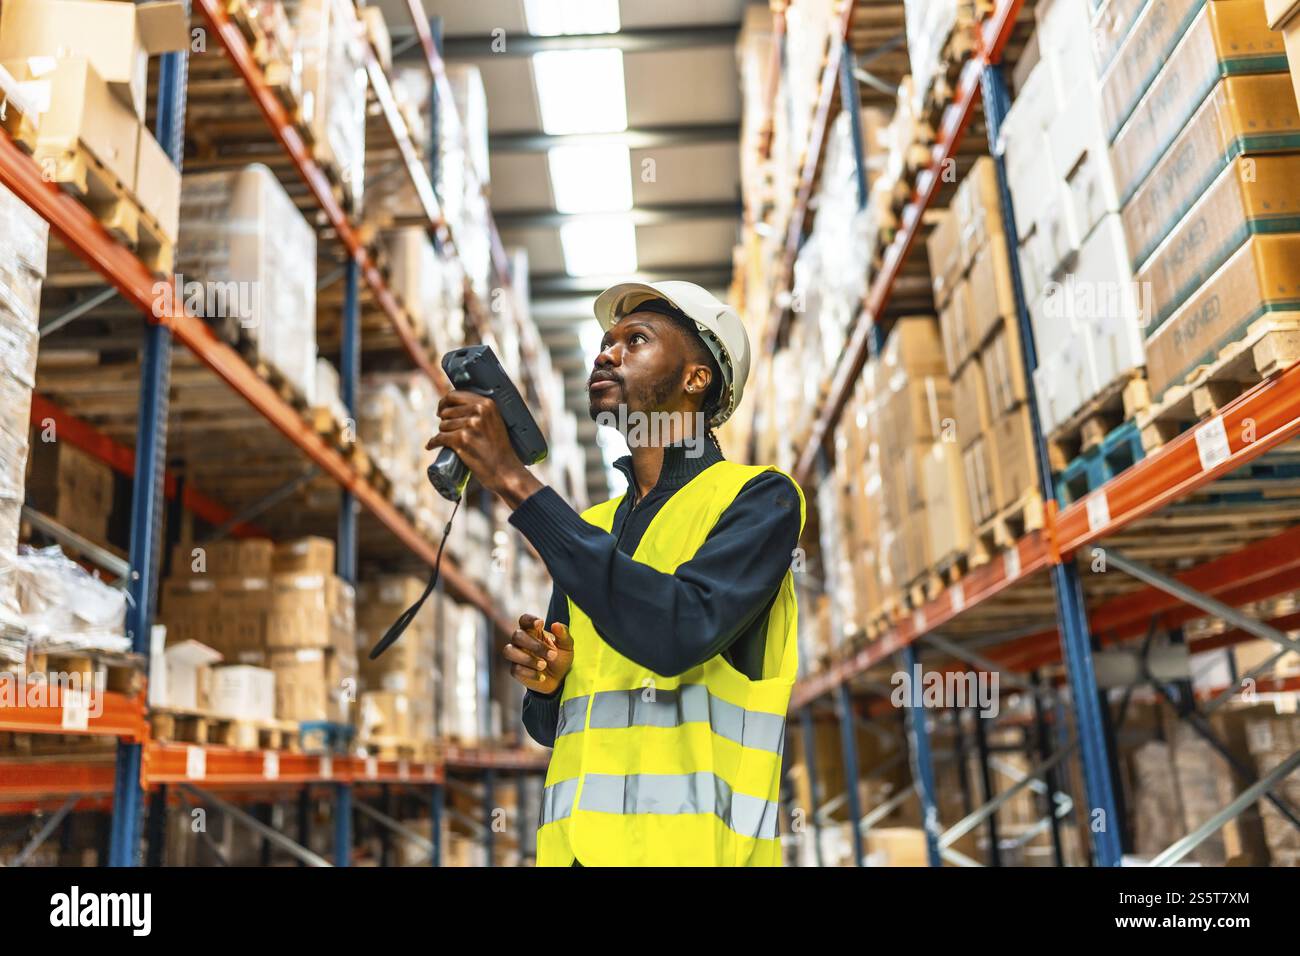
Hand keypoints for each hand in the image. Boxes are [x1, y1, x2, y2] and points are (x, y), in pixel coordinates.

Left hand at [426, 389, 542, 506]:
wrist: (505, 470)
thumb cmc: (499, 449)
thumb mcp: (495, 422)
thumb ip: (480, 411)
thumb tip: (453, 406)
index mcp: (487, 404)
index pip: (454, 395)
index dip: (444, 403)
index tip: (441, 411)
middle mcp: (478, 411)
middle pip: (446, 412)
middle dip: (445, 422)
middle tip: (452, 432)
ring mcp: (470, 425)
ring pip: (442, 426)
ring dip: (444, 435)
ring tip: (455, 443)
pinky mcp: (462, 440)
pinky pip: (439, 438)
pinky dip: (433, 443)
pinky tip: (431, 445)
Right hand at [503, 613, 572, 694]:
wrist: (559, 679)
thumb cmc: (560, 658)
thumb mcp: (566, 646)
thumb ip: (563, 634)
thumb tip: (555, 625)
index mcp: (533, 630)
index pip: (524, 620)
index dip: (529, 620)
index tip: (540, 624)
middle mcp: (521, 641)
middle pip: (517, 635)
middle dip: (534, 645)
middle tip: (552, 655)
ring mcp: (516, 655)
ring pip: (509, 651)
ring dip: (527, 659)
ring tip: (544, 665)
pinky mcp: (515, 670)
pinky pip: (516, 669)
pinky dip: (530, 673)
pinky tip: (542, 676)